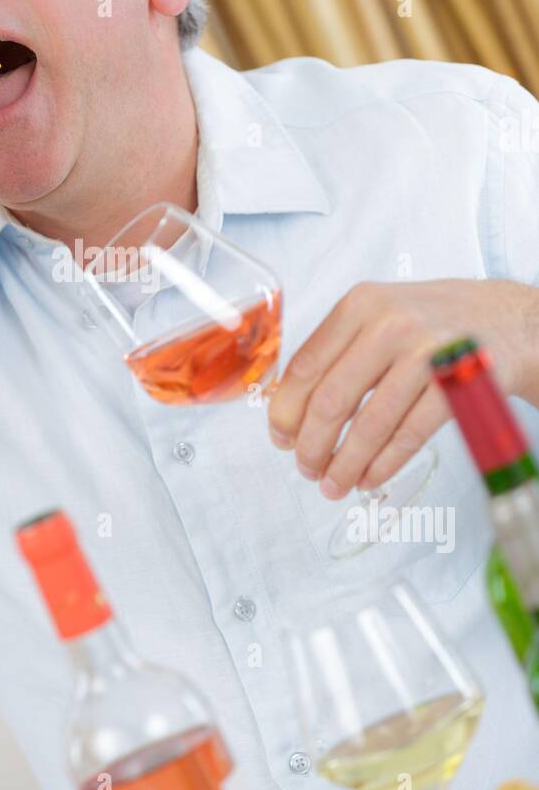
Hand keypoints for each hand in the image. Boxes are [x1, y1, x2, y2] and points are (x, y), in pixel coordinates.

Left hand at [267, 279, 538, 498]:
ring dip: (346, 464)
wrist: (509, 319)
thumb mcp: (381, 314)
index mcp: (360, 305)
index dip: (286, 412)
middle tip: (307, 469)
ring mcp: (426, 352)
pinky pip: (409, 435)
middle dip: (312, 445)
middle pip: (330, 400)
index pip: (305, 367)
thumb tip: (292, 410)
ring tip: (335, 484)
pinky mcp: (457, 383)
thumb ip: (338, 351)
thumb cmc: (435, 322)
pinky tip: (371, 477)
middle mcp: (389, 323)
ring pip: (369, 424)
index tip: (281, 439)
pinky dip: (384, 463)